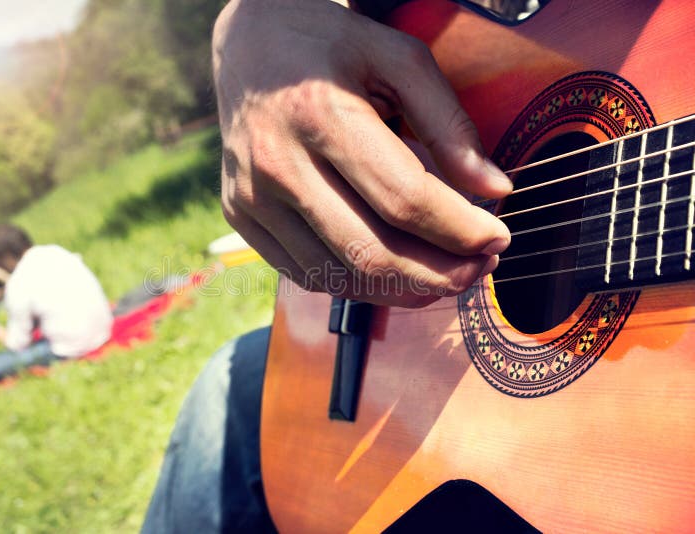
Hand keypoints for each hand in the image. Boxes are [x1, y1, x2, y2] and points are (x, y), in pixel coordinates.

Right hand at [213, 0, 511, 306]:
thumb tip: (493, 187)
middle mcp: (278, 162)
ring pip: (340, 274)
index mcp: (319, 113)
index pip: (403, 198)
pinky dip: (358, 285)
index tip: (497, 239)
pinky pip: (307, 274)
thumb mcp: (399, 60)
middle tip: (479, 269)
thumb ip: (448, 123)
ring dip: (403, 288)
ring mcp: (253, 195)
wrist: (250, 45)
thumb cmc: (330, 47)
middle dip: (439, 274)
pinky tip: (393, 271)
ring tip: (445, 272)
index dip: (459, 231)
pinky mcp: (241, 215)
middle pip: (371, 251)